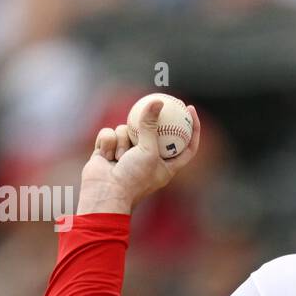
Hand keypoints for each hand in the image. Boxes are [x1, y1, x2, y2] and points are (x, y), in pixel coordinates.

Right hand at [76, 98, 201, 214]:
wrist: (103, 194)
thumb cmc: (132, 178)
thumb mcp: (148, 150)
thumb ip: (151, 125)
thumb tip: (157, 101)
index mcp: (166, 165)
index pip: (186, 145)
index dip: (192, 128)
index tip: (190, 109)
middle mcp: (148, 160)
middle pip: (153, 132)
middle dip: (151, 120)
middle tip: (157, 101)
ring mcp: (127, 155)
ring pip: (127, 129)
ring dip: (123, 140)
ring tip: (120, 157)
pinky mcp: (109, 151)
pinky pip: (109, 134)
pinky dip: (108, 143)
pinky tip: (105, 155)